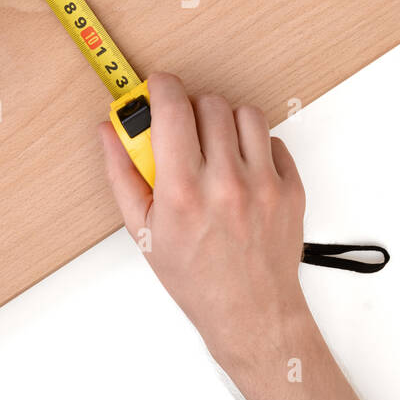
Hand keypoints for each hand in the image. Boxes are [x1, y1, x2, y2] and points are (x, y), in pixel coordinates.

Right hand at [98, 72, 311, 372]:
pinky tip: (241, 169)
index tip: (157, 88)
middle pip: (210, 103)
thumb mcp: (143, 230)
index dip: (161, 86)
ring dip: (225, 122)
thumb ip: (121, 174)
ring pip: (245, 113)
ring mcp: (264, 183)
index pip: (172, 107)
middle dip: (191, 109)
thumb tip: (108, 131)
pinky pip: (272, 140)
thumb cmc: (194, 277)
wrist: (251, 313)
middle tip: (183, 131)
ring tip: (215, 148)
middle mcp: (225, 182)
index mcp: (182, 191)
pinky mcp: (291, 188)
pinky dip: (254, 146)